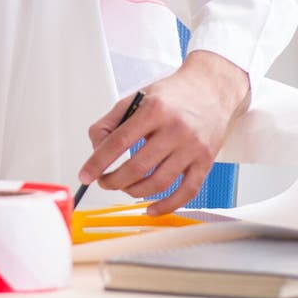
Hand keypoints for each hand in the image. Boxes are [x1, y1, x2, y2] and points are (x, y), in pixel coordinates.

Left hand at [78, 50, 249, 214]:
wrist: (211, 89)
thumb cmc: (173, 94)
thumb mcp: (137, 97)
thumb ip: (112, 121)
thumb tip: (96, 149)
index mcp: (154, 110)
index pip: (119, 142)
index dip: (98, 162)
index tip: (86, 174)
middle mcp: (175, 129)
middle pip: (138, 166)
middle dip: (114, 180)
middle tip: (104, 182)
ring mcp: (192, 147)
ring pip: (159, 182)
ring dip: (134, 192)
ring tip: (124, 188)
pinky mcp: (206, 161)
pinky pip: (186, 192)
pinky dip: (166, 205)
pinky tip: (151, 208)